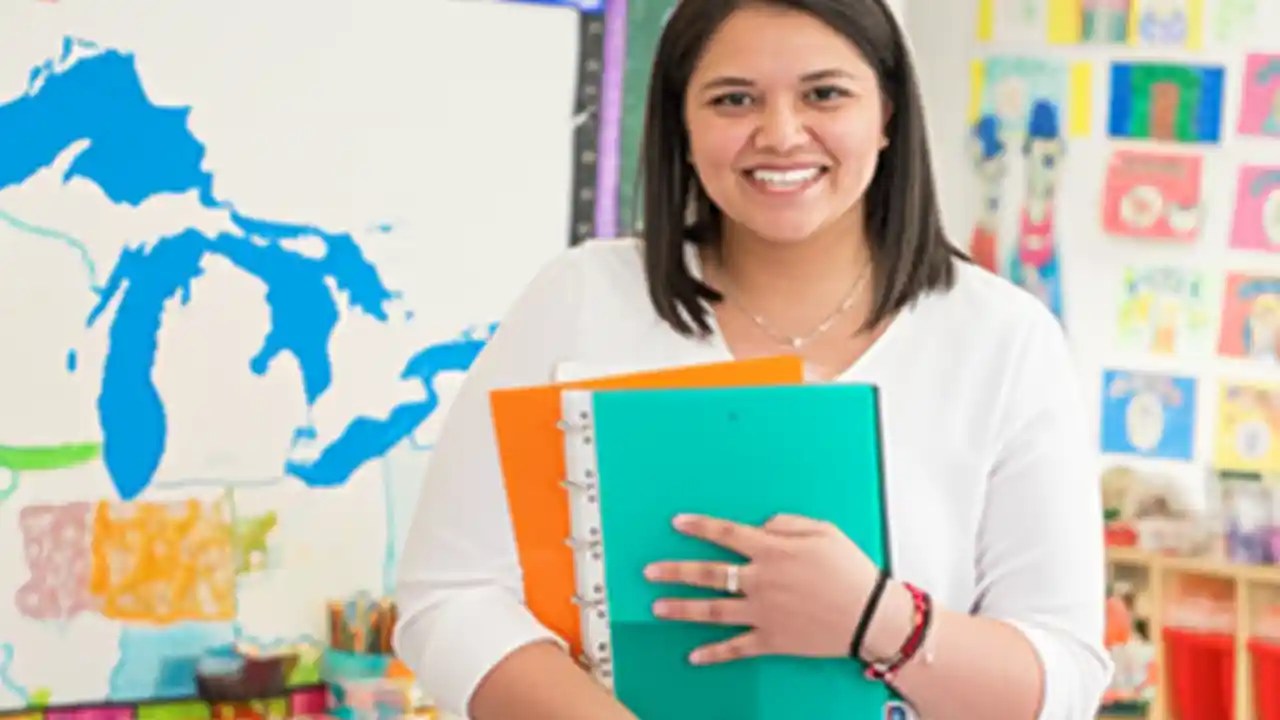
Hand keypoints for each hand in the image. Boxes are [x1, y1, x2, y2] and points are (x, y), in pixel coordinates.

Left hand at [643, 512, 880, 664]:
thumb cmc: (852, 570)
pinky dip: (713, 654)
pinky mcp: (771, 640)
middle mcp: (761, 580)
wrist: (871, 616)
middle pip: (707, 573)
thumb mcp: (824, 531)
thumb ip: (788, 523)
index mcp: (773, 550)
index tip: (677, 523)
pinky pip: (735, 648)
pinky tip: (693, 656)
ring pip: (712, 610)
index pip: (725, 534)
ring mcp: (763, 612)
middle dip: (674, 571)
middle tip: (649, 571)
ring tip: (657, 607)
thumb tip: (762, 525)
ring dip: (681, 609)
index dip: (699, 527)